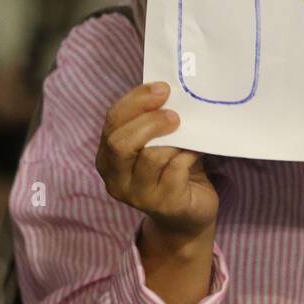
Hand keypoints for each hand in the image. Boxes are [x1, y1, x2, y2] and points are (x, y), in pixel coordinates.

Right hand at [95, 81, 217, 239]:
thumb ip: (154, 122)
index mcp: (108, 157)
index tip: (162, 88)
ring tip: (188, 134)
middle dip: (149, 121)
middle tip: (175, 114)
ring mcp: (138, 195)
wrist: (188, 215)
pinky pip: (175, 171)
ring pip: (149, 157)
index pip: (112, 121)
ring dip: (172, 140)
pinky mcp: (165, 204)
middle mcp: (116, 178)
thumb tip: (169, 89)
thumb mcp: (157, 143)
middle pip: (120, 143)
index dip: (136, 101)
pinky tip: (196, 152)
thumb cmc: (172, 170)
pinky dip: (187, 155)